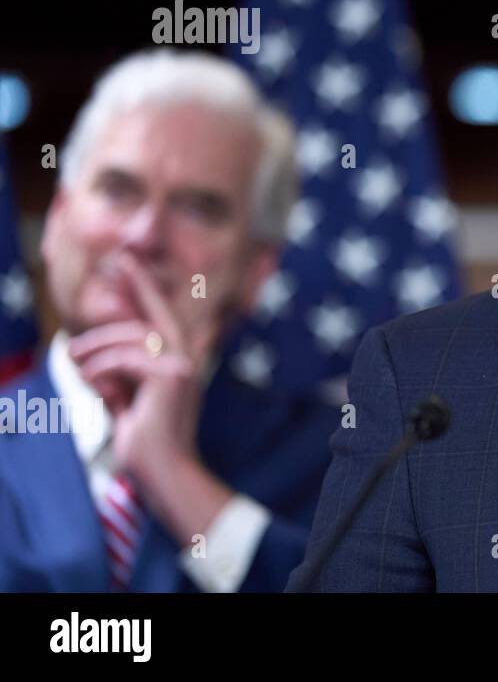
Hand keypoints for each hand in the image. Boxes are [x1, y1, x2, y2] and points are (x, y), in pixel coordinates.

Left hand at [69, 252, 220, 505]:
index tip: (128, 262)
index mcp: (178, 364)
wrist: (165, 474)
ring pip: (132, 337)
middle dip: (132, 291)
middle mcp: (187, 360)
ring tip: (72, 360)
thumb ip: (118, 381)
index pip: (161, 318)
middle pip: (152, 317)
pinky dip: (100, 369)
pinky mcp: (171, 378)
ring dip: (96, 346)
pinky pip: (124, 359)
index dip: (145, 288)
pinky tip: (89, 381)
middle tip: (105, 280)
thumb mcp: (126, 404)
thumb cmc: (146, 445)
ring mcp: (182, 367)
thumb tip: (97, 363)